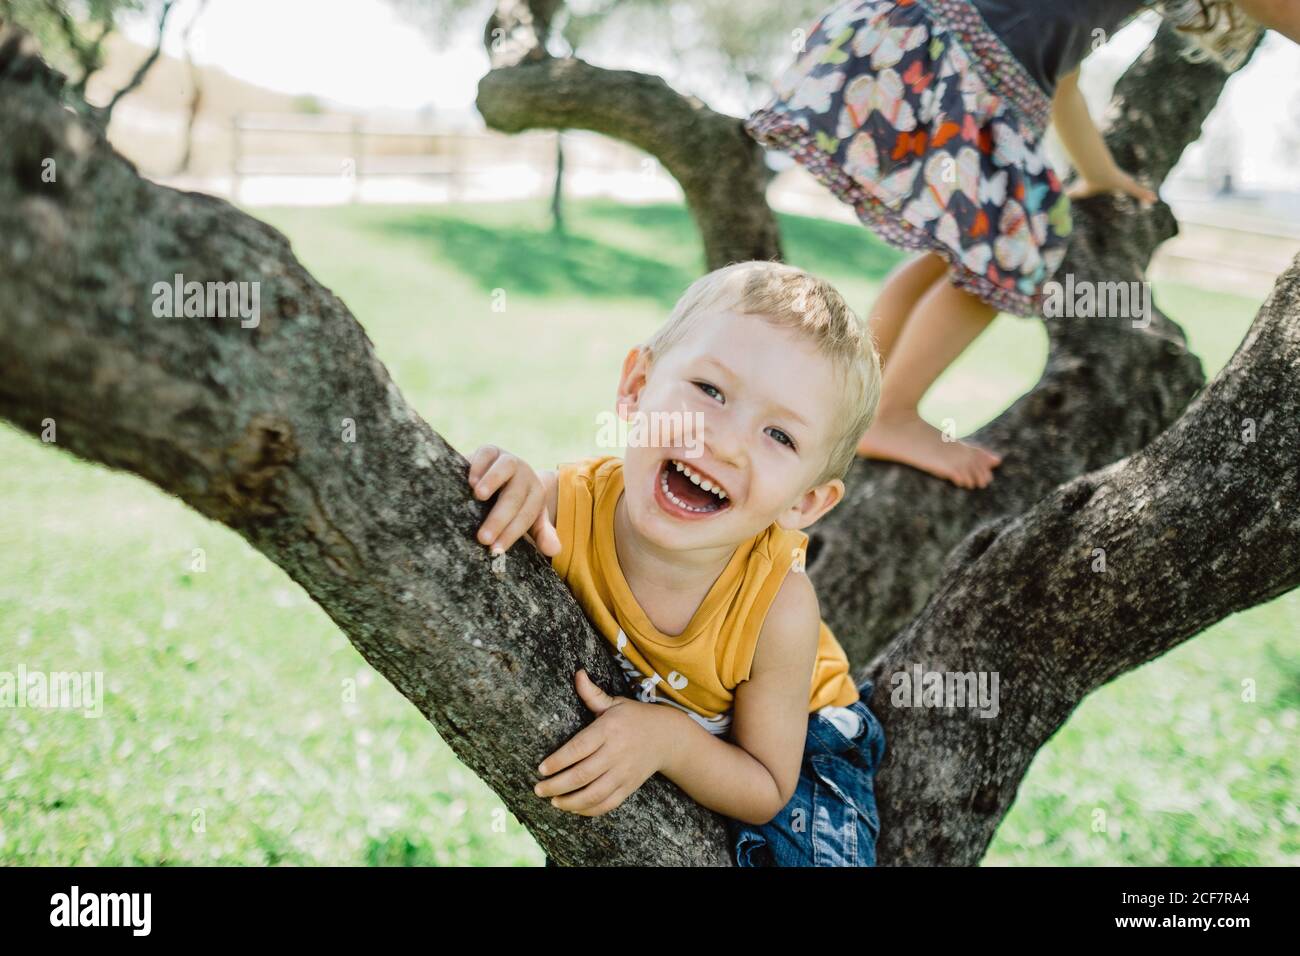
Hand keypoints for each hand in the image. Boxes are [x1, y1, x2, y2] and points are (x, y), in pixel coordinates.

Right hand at [466, 444, 560, 557]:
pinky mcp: (491, 451)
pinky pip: (487, 453)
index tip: (495, 550)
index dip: (511, 534)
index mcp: (537, 495)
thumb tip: (555, 550)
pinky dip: (478, 465)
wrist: (503, 476)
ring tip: (478, 496)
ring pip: (506, 467)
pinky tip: (469, 481)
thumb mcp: (531, 520)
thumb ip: (543, 534)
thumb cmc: (515, 506)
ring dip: (493, 481)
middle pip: (514, 497)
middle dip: (499, 519)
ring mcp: (508, 460)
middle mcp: (525, 476)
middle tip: (483, 538)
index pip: (526, 516)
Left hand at [533, 669, 672, 816]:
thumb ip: (592, 694)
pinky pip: (607, 804)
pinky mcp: (629, 787)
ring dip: (570, 801)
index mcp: (609, 730)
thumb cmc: (634, 718)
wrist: (667, 737)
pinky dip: (589, 810)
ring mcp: (624, 773)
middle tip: (538, 789)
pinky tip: (574, 808)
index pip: (579, 748)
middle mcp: (616, 753)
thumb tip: (577, 674)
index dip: (558, 761)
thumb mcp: (615, 703)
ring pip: (594, 794)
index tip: (541, 768)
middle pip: (582, 774)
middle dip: (557, 785)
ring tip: (553, 801)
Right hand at [1067, 165, 1156, 206]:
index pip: (1119, 185)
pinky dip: (1146, 195)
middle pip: (1131, 187)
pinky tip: (1154, 200)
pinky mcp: (1127, 186)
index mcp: (1111, 183)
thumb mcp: (1078, 190)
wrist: (1096, 173)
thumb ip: (1071, 193)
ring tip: (1153, 199)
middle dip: (1138, 191)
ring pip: (1137, 190)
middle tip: (1146, 195)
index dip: (1124, 186)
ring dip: (1145, 195)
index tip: (1128, 187)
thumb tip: (1062, 195)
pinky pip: (1139, 192)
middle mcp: (1120, 183)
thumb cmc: (1088, 182)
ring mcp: (1125, 184)